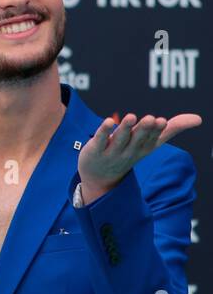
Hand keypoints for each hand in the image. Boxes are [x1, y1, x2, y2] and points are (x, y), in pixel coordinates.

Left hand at [79, 112, 201, 202]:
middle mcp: (129, 151)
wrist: (100, 176)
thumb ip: (172, 129)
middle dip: (144, 129)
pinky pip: (100, 140)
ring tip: (132, 116)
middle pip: (137, 139)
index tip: (163, 120)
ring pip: (120, 139)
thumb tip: (199, 119)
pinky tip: (108, 121)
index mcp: (144, 149)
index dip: (157, 130)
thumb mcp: (151, 143)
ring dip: (126, 128)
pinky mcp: (95, 149)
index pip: (152, 139)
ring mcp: (112, 152)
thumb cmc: (129, 152)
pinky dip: (104, 132)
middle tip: (151, 118)